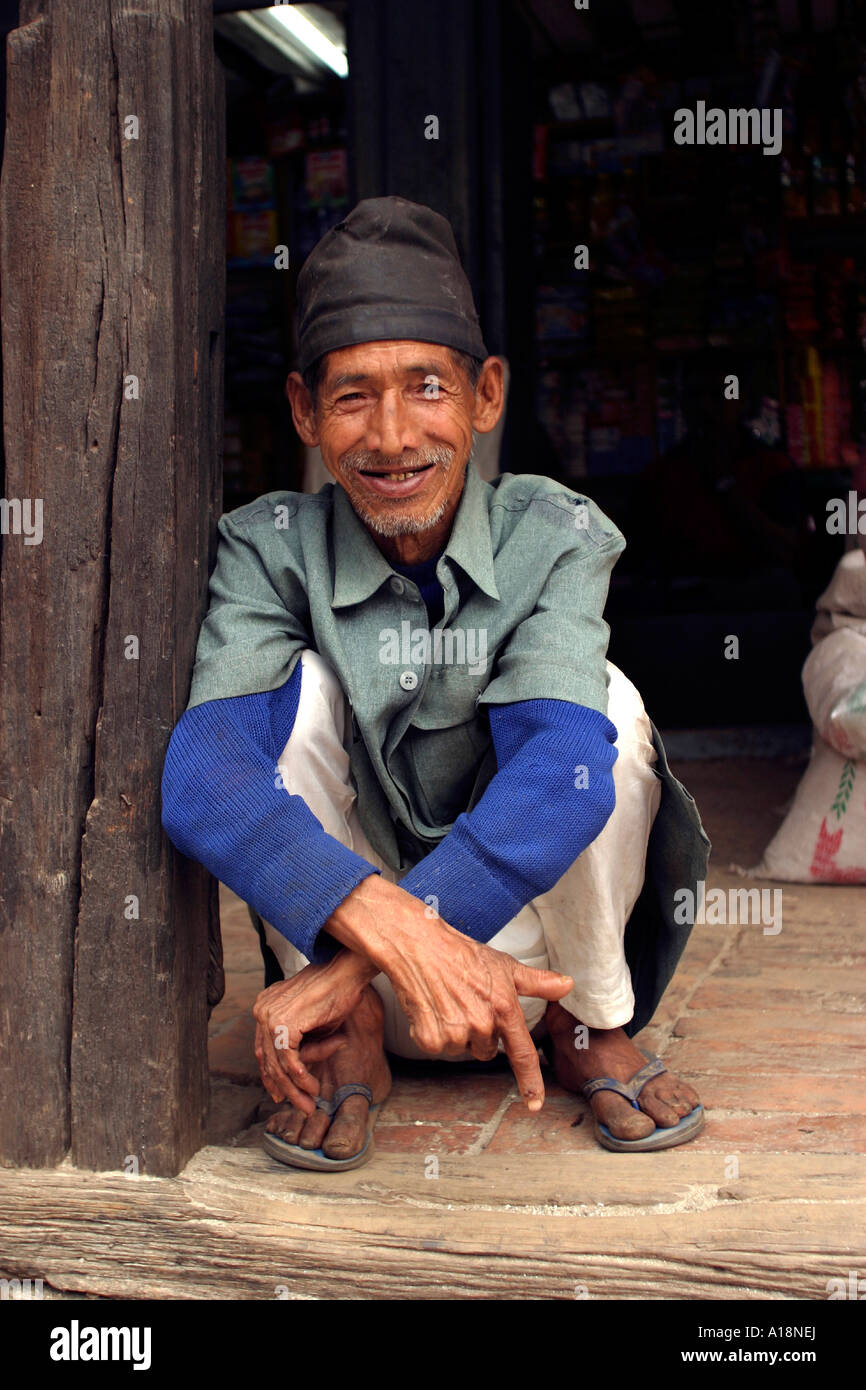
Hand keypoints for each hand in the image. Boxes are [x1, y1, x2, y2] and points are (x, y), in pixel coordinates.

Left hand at [253, 948, 376, 1113]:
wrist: (347, 973)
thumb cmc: (336, 994)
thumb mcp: (313, 1025)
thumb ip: (301, 1044)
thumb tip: (294, 1074)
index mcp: (266, 1006)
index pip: (263, 1049)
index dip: (273, 1075)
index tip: (282, 1093)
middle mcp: (262, 1010)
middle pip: (267, 1059)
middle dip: (283, 1087)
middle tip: (298, 1105)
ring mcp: (269, 1016)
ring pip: (277, 1064)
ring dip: (294, 1088)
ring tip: (309, 1103)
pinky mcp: (283, 1023)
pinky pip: (289, 1060)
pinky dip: (300, 1077)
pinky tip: (311, 1087)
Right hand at [326, 875, 572, 1110]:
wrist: (420, 946)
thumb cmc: (464, 954)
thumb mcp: (505, 966)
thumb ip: (538, 982)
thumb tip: (568, 985)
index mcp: (504, 1009)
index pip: (522, 1054)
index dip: (530, 1082)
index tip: (535, 1105)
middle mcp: (482, 1024)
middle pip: (486, 1051)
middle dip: (479, 1033)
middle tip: (468, 1004)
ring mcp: (455, 1033)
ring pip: (461, 1050)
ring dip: (456, 1033)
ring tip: (448, 1003)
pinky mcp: (430, 1038)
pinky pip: (437, 1048)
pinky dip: (433, 1033)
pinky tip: (432, 1009)